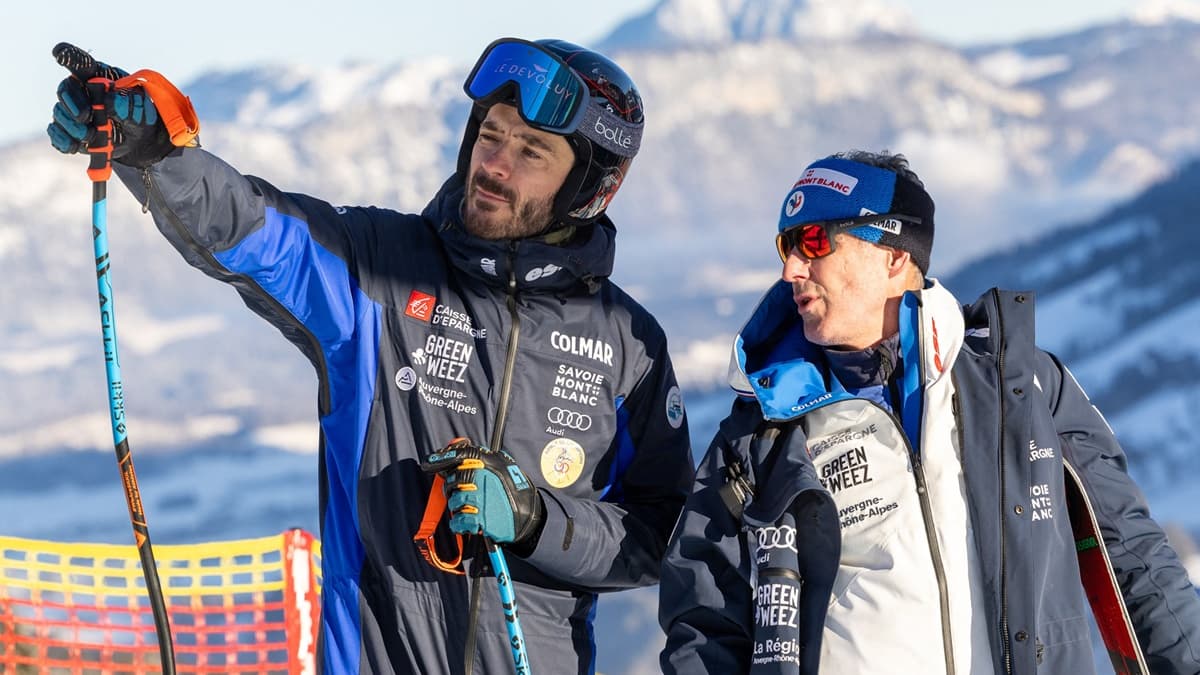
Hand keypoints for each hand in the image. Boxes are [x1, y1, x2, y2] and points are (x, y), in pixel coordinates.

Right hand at [47, 61, 173, 167]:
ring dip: (71, 126)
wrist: (141, 142)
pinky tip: (74, 145)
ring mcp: (73, 110)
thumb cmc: (140, 116)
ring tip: (90, 135)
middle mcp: (82, 90)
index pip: (82, 63)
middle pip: (66, 90)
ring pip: (60, 113)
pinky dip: (63, 140)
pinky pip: (56, 134)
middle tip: (85, 117)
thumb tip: (110, 101)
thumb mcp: (141, 108)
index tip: (59, 53)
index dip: (70, 57)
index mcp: (99, 77)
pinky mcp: (70, 131)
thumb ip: (128, 102)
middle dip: (72, 103)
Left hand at [422, 438, 545, 545]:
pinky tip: (466, 522)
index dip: (441, 459)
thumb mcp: (505, 466)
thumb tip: (462, 446)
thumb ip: (486, 458)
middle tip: (459, 493)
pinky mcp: (480, 519)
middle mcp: (482, 478)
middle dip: (451, 488)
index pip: (459, 456)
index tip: (428, 463)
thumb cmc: (516, 492)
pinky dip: (459, 524)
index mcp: (489, 463)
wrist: (529, 518)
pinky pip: (458, 521)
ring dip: (457, 507)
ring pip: (454, 501)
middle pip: (452, 481)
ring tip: (469, 508)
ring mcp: (480, 499)